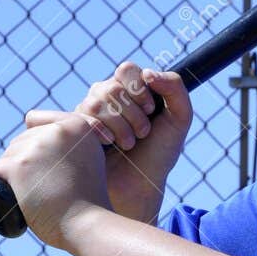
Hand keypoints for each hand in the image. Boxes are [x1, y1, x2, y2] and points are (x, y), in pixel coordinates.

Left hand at [0, 114, 110, 248]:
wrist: (86, 223)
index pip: (36, 120)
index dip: (35, 141)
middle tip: (43, 185)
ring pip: (9, 154)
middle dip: (26, 160)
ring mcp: (35, 146)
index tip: (46, 164)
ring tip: (34, 193)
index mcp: (77, 124)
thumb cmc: (89, 200)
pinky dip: (2, 183)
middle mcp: (56, 130)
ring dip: (14, 173)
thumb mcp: (92, 158)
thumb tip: (45, 131)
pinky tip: (15, 195)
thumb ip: (76, 143)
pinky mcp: (18, 165)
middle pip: (22, 139)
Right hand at [25, 65, 192, 219]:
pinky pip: (81, 117)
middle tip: (142, 134)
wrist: (140, 186)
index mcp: (131, 89)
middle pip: (111, 86)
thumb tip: (148, 73)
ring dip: (118, 125)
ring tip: (128, 144)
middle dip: (132, 113)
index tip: (151, 109)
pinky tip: (108, 145)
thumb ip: (175, 88)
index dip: (138, 87)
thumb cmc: (160, 153)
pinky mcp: (76, 129)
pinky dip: (101, 131)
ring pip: (95, 101)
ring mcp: (90, 112)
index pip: (127, 69)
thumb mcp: (180, 118)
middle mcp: (108, 97)